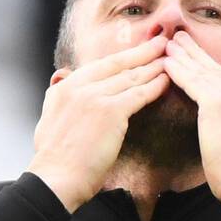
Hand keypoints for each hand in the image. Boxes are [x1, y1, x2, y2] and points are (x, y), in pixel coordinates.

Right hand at [27, 34, 171, 212]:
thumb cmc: (53, 158)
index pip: (101, 65)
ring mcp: (95, 97)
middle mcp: (79, 86)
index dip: (123, 56)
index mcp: (65, 87)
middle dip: (144, 52)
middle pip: (118, 64)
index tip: (138, 49)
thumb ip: (56, 95)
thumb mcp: (47, 117)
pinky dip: (154, 86)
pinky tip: (167, 80)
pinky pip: (138, 95)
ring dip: (154, 66)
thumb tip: (60, 79)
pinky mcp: (110, 113)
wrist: (55, 179)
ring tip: (172, 57)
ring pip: (131, 77)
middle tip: (163, 41)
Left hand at [162, 29, 220, 209]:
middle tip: (180, 39)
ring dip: (184, 57)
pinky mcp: (219, 104)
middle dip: (196, 54)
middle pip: (216, 70)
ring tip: (169, 44)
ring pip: (204, 72)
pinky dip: (179, 71)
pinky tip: (166, 63)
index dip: (211, 68)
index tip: (198, 58)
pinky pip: (194, 82)